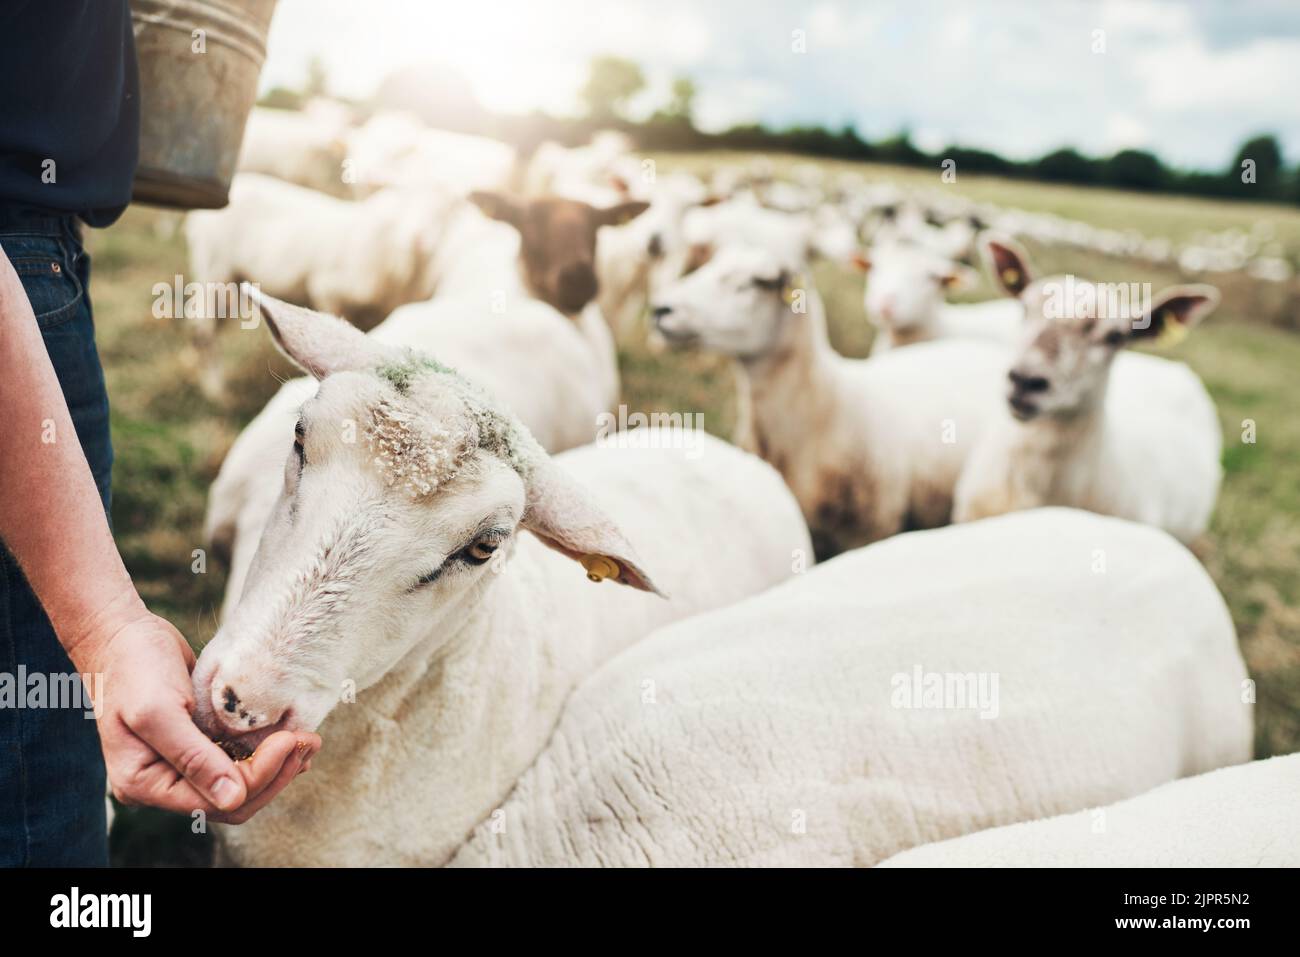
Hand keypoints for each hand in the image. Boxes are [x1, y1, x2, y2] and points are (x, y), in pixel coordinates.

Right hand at [70, 608, 320, 823]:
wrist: (123, 634)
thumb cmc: (133, 666)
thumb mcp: (158, 710)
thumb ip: (193, 757)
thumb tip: (231, 798)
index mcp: (144, 783)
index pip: (214, 801)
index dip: (258, 776)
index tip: (287, 741)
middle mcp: (163, 782)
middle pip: (232, 800)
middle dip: (274, 774)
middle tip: (307, 742)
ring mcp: (182, 765)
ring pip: (240, 785)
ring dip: (277, 767)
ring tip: (308, 741)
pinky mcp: (200, 744)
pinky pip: (238, 761)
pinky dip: (266, 754)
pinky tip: (290, 738)